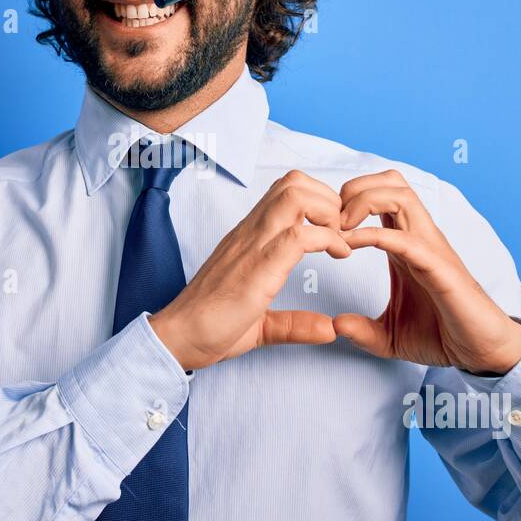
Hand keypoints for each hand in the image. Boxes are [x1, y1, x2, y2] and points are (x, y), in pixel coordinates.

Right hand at [149, 170, 352, 370]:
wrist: (178, 338)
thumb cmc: (210, 327)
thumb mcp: (261, 323)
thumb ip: (294, 323)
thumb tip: (328, 329)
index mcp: (249, 238)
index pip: (284, 191)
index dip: (319, 201)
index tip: (335, 232)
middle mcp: (250, 233)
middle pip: (293, 182)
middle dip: (329, 199)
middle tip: (341, 232)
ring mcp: (252, 246)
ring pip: (296, 197)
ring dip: (328, 212)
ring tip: (339, 240)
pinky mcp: (258, 267)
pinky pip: (298, 235)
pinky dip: (328, 238)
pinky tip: (338, 255)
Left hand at [331, 170, 520, 375]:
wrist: (481, 353)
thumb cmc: (442, 335)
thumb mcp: (390, 337)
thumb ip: (363, 331)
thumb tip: (337, 325)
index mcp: (405, 244)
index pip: (380, 196)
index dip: (348, 200)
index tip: (323, 226)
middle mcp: (419, 238)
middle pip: (391, 182)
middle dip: (355, 188)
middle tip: (331, 219)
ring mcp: (430, 249)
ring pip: (401, 195)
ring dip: (364, 202)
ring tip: (340, 228)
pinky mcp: (440, 268)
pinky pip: (406, 238)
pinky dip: (373, 235)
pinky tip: (350, 246)